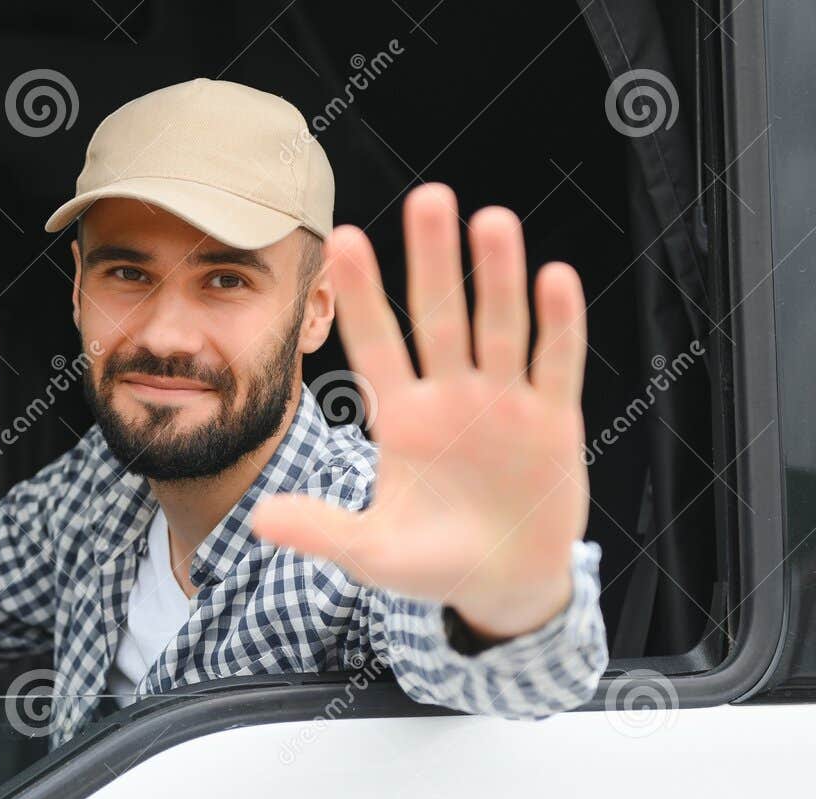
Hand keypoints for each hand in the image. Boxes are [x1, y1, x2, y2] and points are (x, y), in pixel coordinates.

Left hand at [251, 184, 589, 642]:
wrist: (502, 584)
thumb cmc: (431, 564)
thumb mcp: (371, 554)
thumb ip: (322, 531)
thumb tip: (258, 521)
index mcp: (402, 420)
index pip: (376, 344)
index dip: (361, 296)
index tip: (342, 239)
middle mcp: (451, 397)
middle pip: (439, 317)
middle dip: (433, 260)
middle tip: (427, 197)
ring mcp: (503, 403)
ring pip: (499, 327)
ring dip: (497, 277)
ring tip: (491, 220)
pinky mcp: (552, 420)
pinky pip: (554, 364)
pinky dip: (557, 325)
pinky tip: (554, 277)